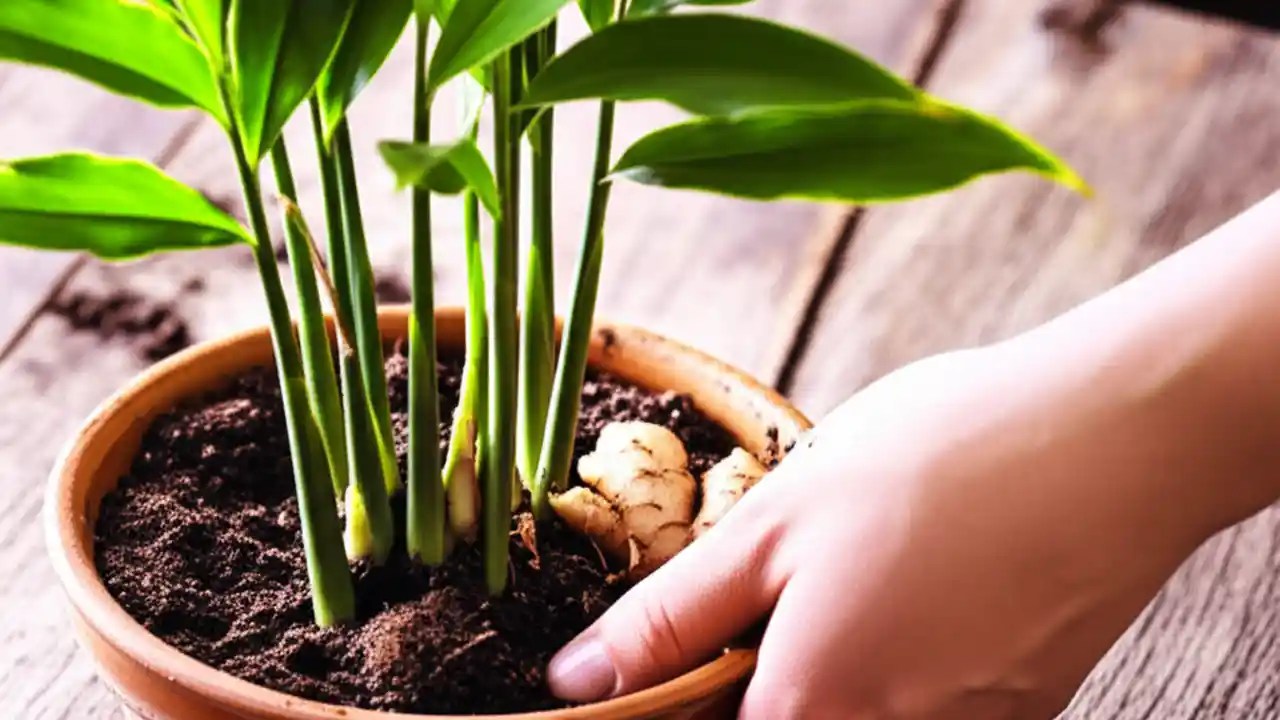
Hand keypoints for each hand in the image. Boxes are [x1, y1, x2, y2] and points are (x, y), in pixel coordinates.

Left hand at [546, 345, 1226, 718]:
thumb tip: (577, 677)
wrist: (1111, 439)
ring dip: (832, 664)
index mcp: (808, 707)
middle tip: (775, 591)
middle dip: (757, 674)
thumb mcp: (776, 521)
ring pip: (859, 714)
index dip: (666, 702)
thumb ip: (672, 616)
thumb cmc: (935, 463)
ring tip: (861, 571)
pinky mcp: (1021, 712)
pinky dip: (906, 660)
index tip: (671, 657)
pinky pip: (932, 705)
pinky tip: (923, 584)